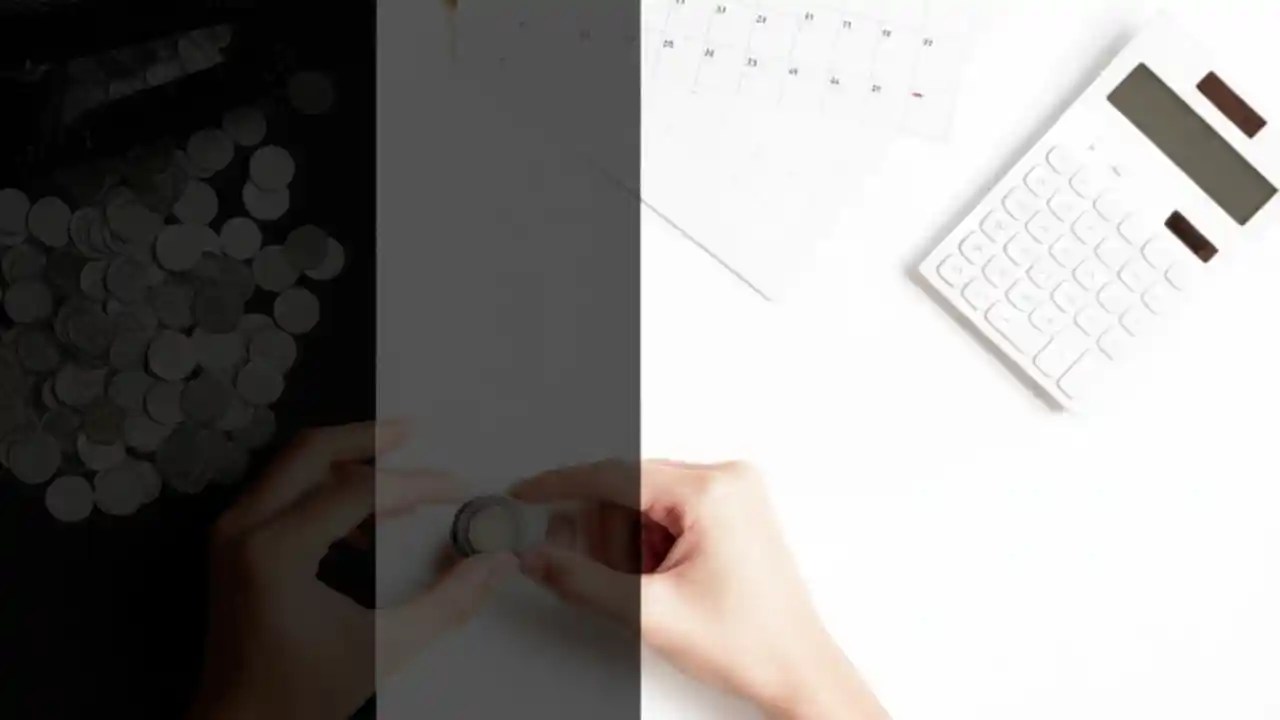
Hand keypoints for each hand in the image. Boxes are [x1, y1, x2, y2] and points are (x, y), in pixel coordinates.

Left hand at [187, 421, 517, 719]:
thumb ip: (448, 603)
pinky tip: (366, 526)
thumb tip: (497, 564)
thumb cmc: (303, 693)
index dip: (414, 483)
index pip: (357, 490)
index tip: (456, 487)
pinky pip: (281, 493)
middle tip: (416, 429)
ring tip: (402, 483)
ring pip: (293, 466)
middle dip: (371, 437)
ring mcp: (230, 533)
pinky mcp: (231, 545)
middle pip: (313, 451)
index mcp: (275, 552)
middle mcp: (243, 529)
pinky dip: (325, 492)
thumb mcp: (386, 649)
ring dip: (349, 463)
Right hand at [511, 460, 887, 719]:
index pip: (616, 473)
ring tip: (646, 587)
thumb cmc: (750, 641)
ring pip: (647, 504)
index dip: (562, 485)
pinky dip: (652, 546)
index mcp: (712, 491)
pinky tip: (660, 580)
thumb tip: (540, 556)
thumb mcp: (649, 611)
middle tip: (588, 568)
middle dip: (604, 533)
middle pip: (630, 488)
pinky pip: (671, 514)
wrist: (796, 671)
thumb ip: (581, 579)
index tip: (528, 492)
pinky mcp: (734, 513)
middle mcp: (728, 481)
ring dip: (630, 544)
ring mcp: (735, 495)